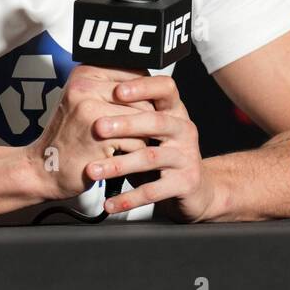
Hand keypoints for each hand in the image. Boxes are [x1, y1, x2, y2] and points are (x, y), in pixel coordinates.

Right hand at [26, 63, 153, 200]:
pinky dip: (135, 154)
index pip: (136, 74)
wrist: (43, 169)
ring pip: (144, 120)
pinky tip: (119, 157)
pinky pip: (138, 142)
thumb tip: (156, 85)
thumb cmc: (70, 137)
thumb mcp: (85, 102)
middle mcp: (85, 86)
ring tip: (127, 145)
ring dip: (143, 137)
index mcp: (84, 72)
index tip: (142, 111)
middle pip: (143, 97)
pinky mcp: (98, 136)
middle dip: (147, 120)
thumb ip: (114, 89)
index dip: (147, 96)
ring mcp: (90, 110)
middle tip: (136, 134)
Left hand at [89, 74, 217, 222]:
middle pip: (156, 121)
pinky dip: (128, 198)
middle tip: (98, 127)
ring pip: (150, 157)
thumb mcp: (150, 131)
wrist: (196, 190)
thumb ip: (131, 115)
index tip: (117, 90)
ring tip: (93, 170)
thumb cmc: (163, 155)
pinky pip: (153, 191)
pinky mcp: (185, 183)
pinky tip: (110, 203)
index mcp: (174, 111)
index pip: (164, 88)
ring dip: (118, 164)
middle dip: (124, 124)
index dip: (143, 87)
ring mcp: (186, 157)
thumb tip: (92, 98)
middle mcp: (183, 129)